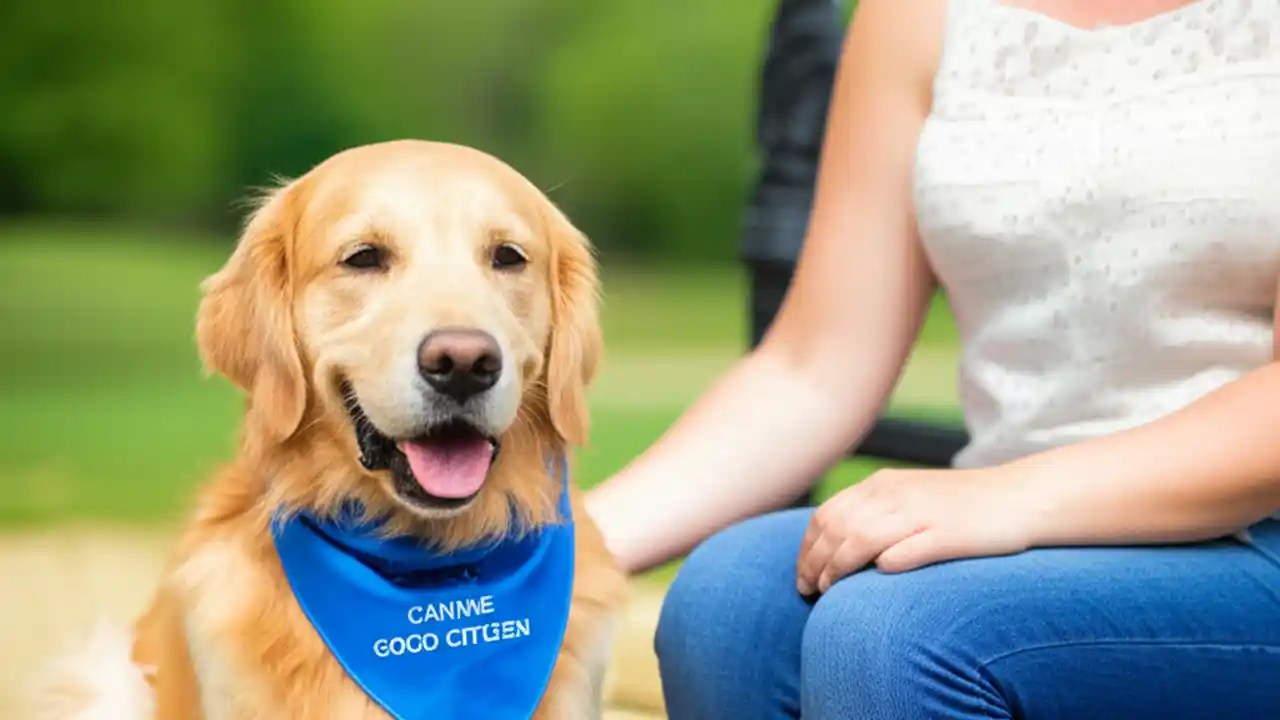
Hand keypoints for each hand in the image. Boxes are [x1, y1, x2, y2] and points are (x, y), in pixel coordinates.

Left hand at [796, 467, 1034, 594]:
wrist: (1019, 497)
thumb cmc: (961, 507)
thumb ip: (875, 515)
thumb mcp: (910, 499)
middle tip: (808, 591)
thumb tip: (836, 547)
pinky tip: (877, 578)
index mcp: (882, 485)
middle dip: (814, 563)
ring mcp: (921, 513)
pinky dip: (887, 562)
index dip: (807, 548)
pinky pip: (908, 548)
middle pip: (837, 529)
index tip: (803, 576)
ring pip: (862, 538)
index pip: (827, 516)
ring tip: (829, 592)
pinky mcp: (948, 534)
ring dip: (838, 568)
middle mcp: (895, 495)